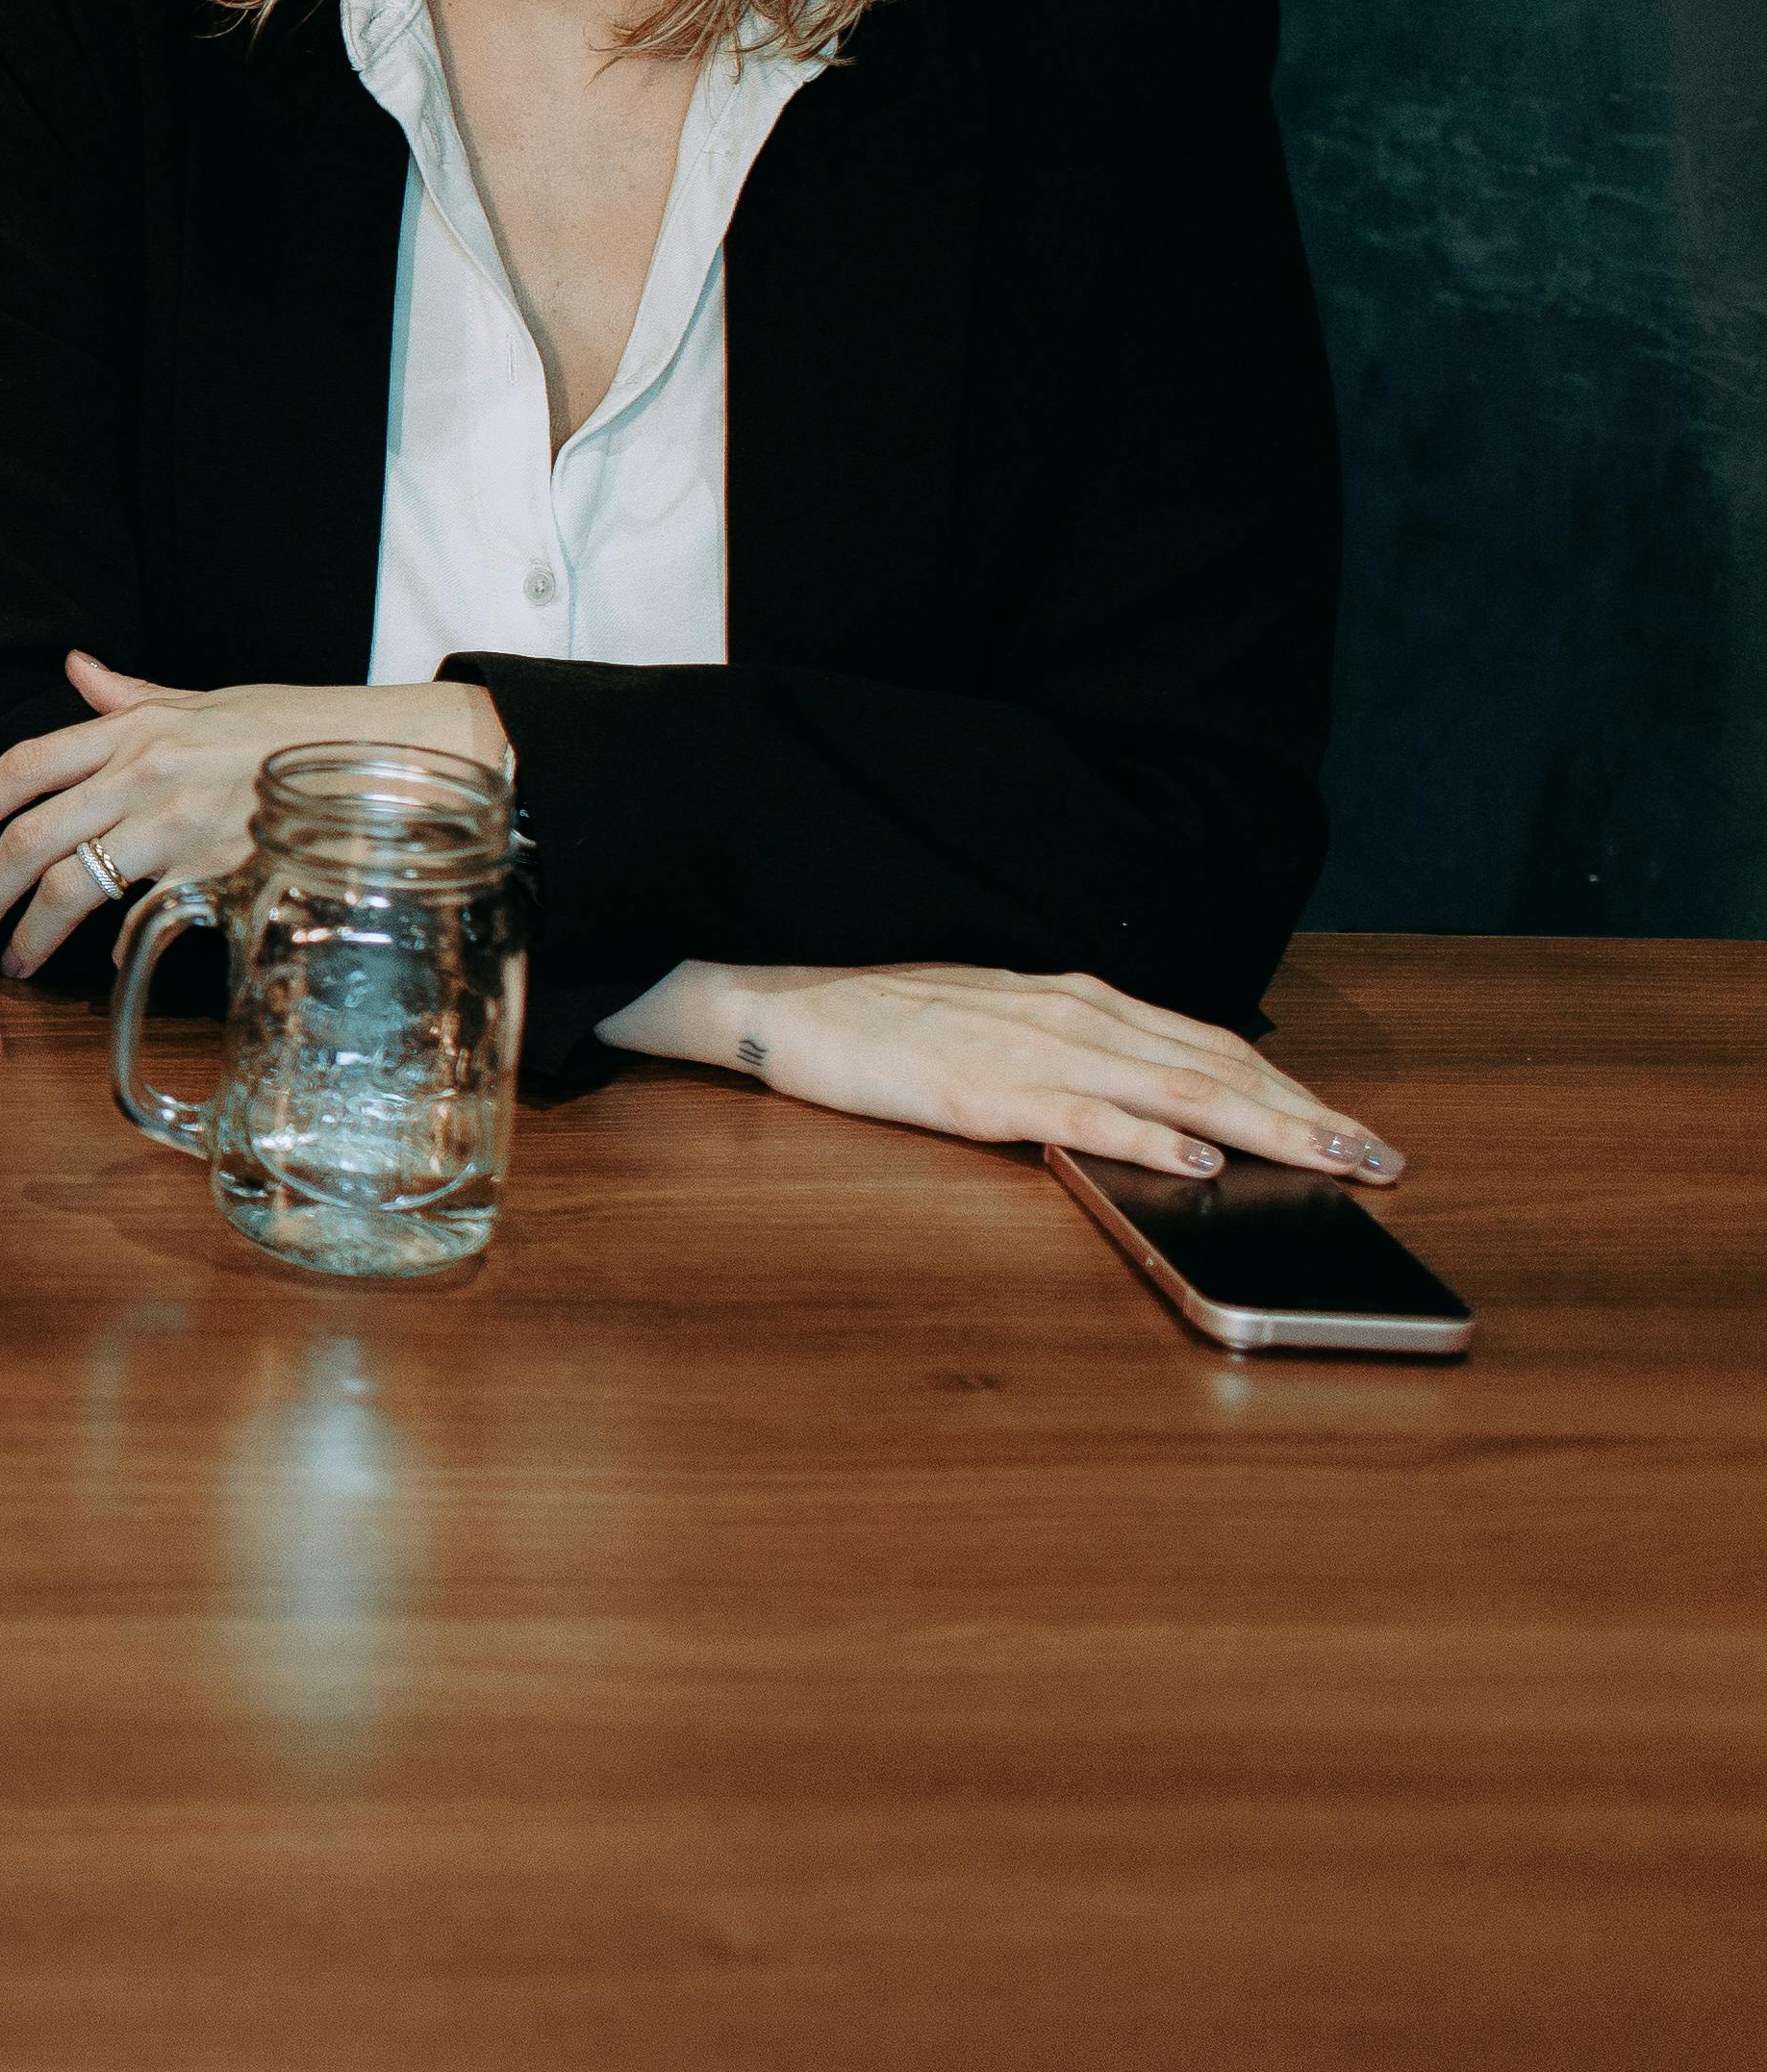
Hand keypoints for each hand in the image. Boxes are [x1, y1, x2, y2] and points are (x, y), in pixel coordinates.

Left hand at [0, 653, 507, 973]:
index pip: (24, 763)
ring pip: (72, 883)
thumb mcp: (201, 698)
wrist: (372, 756)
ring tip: (12, 958)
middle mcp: (142, 773)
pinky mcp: (209, 870)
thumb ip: (126, 694)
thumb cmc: (288, 727)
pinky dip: (109, 944)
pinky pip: (138, 915)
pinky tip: (95, 963)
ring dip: (30, 929)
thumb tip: (75, 667)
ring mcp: (174, 825)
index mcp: (133, 729)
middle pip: (31, 834)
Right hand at [603, 961, 1409, 1182]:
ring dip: (1262, 1127)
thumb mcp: (994, 1024)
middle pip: (1213, 1066)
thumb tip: (1154, 1110)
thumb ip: (1073, 1057)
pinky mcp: (979, 1090)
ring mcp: (1028, 1050)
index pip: (1211, 1043)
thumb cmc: (881, 1019)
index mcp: (1077, 1000)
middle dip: (1307, 1114)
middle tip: (1384, 1159)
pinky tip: (1196, 1164)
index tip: (1355, 1128)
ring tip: (1332, 1163)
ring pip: (1172, 1089)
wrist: (778, 998)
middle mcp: (1071, 1015)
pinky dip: (1148, 1139)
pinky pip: (1081, 1116)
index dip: (1291, 1086)